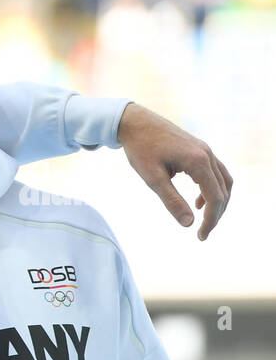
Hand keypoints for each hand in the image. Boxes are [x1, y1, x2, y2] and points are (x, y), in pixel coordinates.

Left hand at [117, 102, 231, 240]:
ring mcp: (205, 151)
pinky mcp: (199, 150)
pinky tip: (197, 202)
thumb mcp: (152, 178)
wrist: (136, 123)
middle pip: (223, 190)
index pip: (215, 197)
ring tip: (204, 220)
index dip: (211, 219)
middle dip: (216, 214)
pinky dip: (211, 190)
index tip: (201, 236)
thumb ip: (171, 201)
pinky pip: (215, 173)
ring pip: (223, 181)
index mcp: (197, 161)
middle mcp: (207, 155)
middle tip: (203, 233)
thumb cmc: (141, 149)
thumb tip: (188, 223)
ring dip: (217, 202)